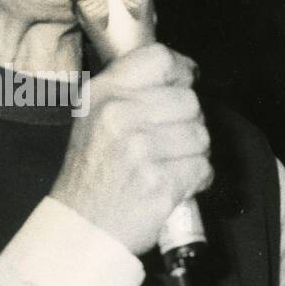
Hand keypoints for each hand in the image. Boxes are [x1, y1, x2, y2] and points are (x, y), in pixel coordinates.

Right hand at [50, 43, 211, 255]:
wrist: (81, 227)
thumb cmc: (93, 174)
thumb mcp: (94, 117)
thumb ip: (130, 90)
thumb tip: (179, 72)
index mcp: (102, 94)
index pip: (160, 58)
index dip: (182, 71)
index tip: (184, 83)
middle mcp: (118, 115)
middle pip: (189, 100)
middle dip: (189, 123)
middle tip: (169, 142)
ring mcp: (139, 150)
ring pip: (201, 135)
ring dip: (194, 153)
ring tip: (168, 165)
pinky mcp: (159, 182)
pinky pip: (203, 168)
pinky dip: (196, 180)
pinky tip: (174, 185)